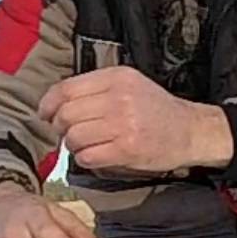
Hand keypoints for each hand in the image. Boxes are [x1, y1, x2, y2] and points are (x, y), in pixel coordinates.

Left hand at [38, 66, 232, 173]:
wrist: (190, 131)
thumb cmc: (156, 110)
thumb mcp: (129, 85)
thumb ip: (96, 88)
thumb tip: (56, 103)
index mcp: (116, 77)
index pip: (66, 89)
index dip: (48, 104)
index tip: (46, 115)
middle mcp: (119, 98)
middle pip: (66, 114)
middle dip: (60, 127)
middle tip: (68, 133)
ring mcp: (123, 124)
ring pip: (74, 137)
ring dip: (73, 145)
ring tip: (86, 145)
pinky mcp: (127, 149)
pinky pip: (87, 156)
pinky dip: (85, 159)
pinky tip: (95, 156)